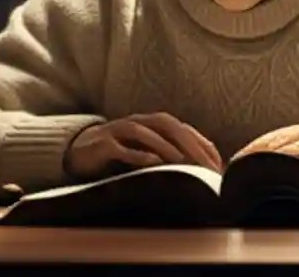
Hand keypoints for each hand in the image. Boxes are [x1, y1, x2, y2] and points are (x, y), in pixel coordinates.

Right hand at [64, 112, 222, 180]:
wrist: (79, 152)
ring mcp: (120, 130)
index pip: (185, 130)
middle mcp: (140, 123)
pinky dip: (138, 154)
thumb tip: (202, 174)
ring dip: (167, 147)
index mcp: (154, 125)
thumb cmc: (121, 156)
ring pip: (146, 132)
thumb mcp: (148, 156)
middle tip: (206, 167)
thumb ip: (171, 159)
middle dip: (190, 145)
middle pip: (170, 126)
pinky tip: (153, 164)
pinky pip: (122, 147)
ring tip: (185, 163)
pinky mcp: (103, 144)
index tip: (219, 168)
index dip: (203, 146)